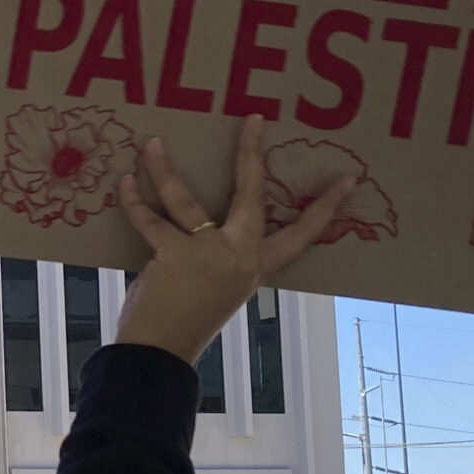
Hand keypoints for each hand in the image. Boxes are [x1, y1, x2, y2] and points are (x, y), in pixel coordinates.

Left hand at [113, 114, 353, 366]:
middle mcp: (238, 256)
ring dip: (164, 170)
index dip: (325, 208)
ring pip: (184, 199)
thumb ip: (220, 258)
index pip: (301, 235)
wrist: (161, 353)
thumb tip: (199, 228)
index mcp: (255, 267)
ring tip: (152, 144)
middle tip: (254, 119)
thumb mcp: (219, 289)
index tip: (348, 179)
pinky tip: (125, 182)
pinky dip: (133, 200)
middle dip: (251, 154)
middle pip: (250, 195)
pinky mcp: (174, 253)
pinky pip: (150, 218)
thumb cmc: (187, 323)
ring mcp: (207, 253)